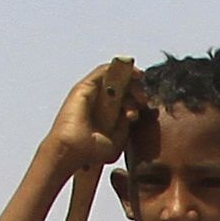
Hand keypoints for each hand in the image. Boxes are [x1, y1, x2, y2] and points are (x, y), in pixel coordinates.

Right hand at [44, 56, 145, 177]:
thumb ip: (126, 127)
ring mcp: (91, 94)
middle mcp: (99, 102)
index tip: (146, 107)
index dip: (138, 100)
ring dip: (131, 79)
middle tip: (144, 100)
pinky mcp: (84, 87)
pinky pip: (103, 71)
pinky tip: (133, 74)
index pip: (125, 99)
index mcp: (106, 115)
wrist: (73, 151)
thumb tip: (132, 114)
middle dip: (136, 90)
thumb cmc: (91, 151)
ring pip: (114, 77)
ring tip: (139, 90)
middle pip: (122, 87)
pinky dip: (119, 68)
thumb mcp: (117, 141)